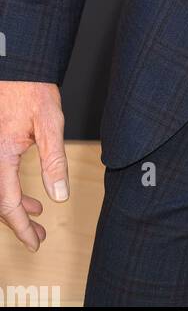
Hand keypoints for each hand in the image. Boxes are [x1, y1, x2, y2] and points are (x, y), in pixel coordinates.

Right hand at [0, 81, 68, 251]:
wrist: (18, 69)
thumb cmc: (31, 89)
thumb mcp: (50, 123)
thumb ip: (54, 160)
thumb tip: (60, 195)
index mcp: (0, 154)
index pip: (7, 202)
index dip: (21, 227)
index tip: (34, 242)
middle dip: (18, 223)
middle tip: (38, 236)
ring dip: (16, 208)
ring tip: (37, 219)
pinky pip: (0, 178)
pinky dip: (12, 192)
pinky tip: (32, 197)